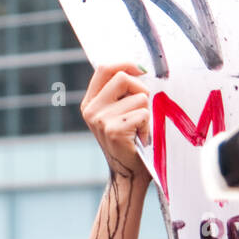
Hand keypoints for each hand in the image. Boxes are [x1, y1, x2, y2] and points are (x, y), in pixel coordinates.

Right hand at [82, 62, 151, 179]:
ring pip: (138, 97)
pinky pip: (143, 113)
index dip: (125, 64)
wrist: (127, 173)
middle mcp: (91, 110)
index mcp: (90, 102)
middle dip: (141, 88)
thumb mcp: (117, 113)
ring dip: (146, 111)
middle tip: (143, 107)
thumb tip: (138, 68)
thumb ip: (120, 93)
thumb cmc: (129, 140)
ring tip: (140, 128)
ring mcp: (100, 120)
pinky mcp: (114, 130)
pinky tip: (141, 138)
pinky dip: (148, 125)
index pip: (104, 68)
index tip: (141, 70)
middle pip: (122, 77)